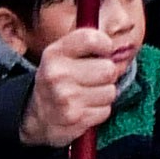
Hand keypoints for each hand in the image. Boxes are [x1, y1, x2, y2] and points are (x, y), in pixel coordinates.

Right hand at [21, 23, 126, 150]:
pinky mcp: (75, 120)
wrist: (36, 115)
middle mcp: (57, 75)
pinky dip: (100, 110)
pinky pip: (106, 110)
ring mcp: (66, 99)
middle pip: (109, 69)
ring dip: (104, 94)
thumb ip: (90, 43)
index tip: (104, 51)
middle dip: (107, 74)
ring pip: (110, 92)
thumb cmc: (58, 79)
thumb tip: (123, 49)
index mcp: (55, 53)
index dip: (105, 45)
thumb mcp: (63, 54)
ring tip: (87, 94)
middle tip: (94, 77)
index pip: (92, 39)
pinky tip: (85, 108)